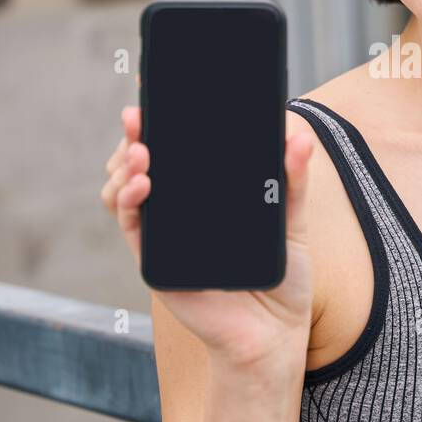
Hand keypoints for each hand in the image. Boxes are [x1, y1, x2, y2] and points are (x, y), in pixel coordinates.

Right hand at [100, 103, 316, 370]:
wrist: (274, 334)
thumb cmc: (280, 277)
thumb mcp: (291, 222)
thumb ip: (292, 180)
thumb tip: (298, 138)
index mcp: (205, 193)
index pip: (174, 147)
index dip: (158, 118)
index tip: (151, 86)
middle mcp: (178, 208)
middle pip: (140, 160)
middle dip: (134, 134)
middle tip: (140, 116)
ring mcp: (162, 232)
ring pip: (124, 187)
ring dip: (124, 164)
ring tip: (142, 151)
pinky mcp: (155, 259)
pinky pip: (131, 223)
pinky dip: (129, 199)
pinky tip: (143, 183)